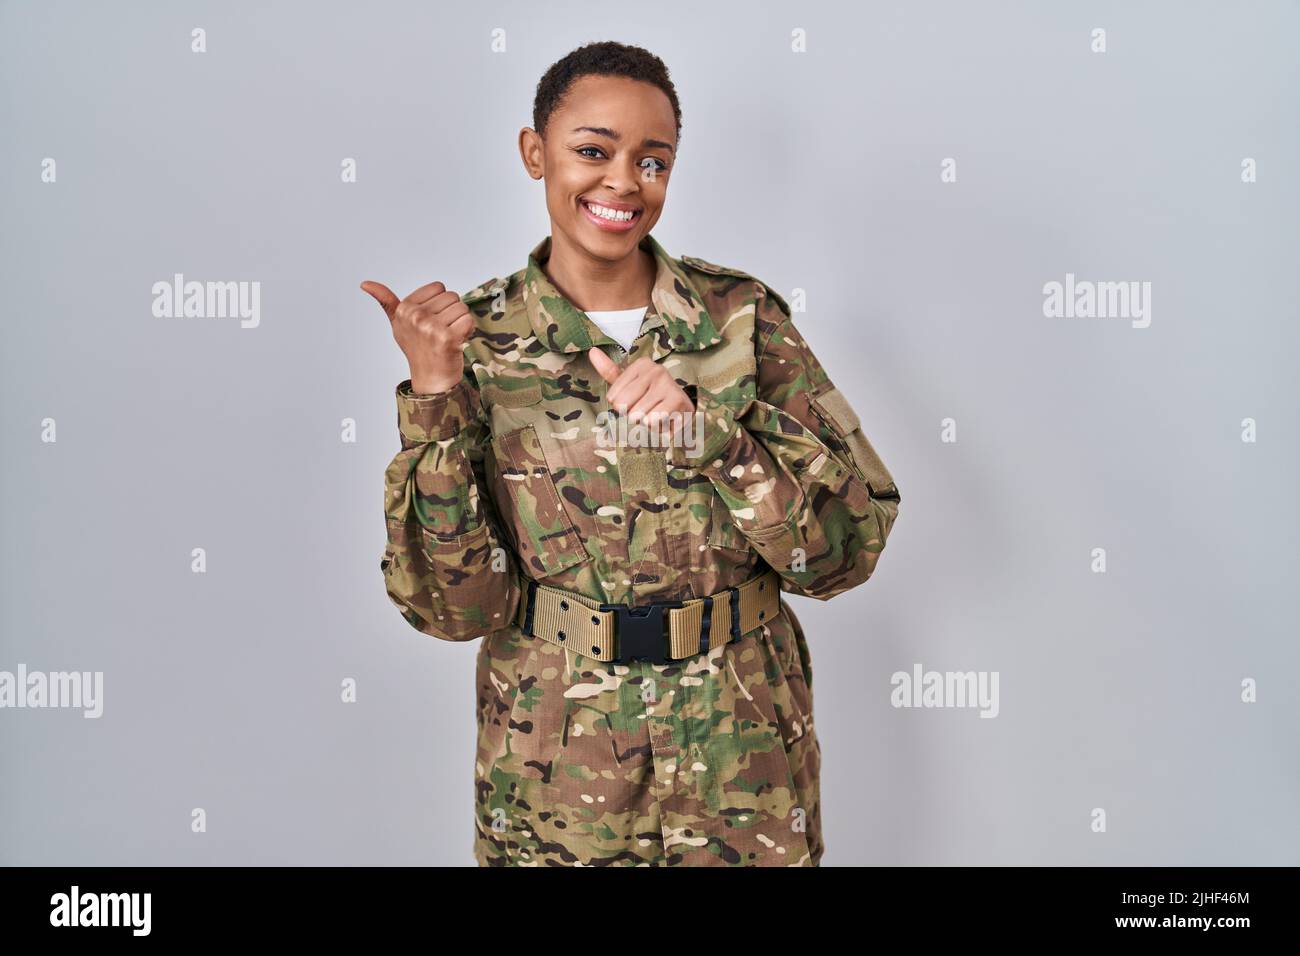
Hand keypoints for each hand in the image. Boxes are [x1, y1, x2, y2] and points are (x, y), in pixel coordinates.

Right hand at [360, 279, 471, 393]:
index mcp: (404, 308)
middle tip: (441, 332)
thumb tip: (364, 283)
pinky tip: (456, 343)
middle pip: (452, 296)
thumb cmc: (417, 348)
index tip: (431, 320)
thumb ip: (386, 301)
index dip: (440, 303)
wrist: (431, 379)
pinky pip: (468, 320)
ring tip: (448, 337)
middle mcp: (415, 316)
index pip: (439, 287)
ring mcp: (430, 327)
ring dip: (460, 323)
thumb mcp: (397, 322)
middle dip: (451, 313)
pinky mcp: (447, 338)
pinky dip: (468, 331)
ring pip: (462, 308)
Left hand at [588, 348, 694, 444]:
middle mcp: (656, 370)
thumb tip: (592, 351)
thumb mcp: (630, 385)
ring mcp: (669, 385)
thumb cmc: (652, 399)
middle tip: (647, 410)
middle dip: (633, 416)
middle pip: (624, 406)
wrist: (684, 413)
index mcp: (643, 365)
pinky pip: (653, 422)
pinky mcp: (679, 401)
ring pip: (638, 416)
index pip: (614, 397)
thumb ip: (610, 371)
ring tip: (658, 415)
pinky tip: (667, 420)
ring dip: (647, 423)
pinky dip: (657, 428)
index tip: (636, 402)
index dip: (621, 407)